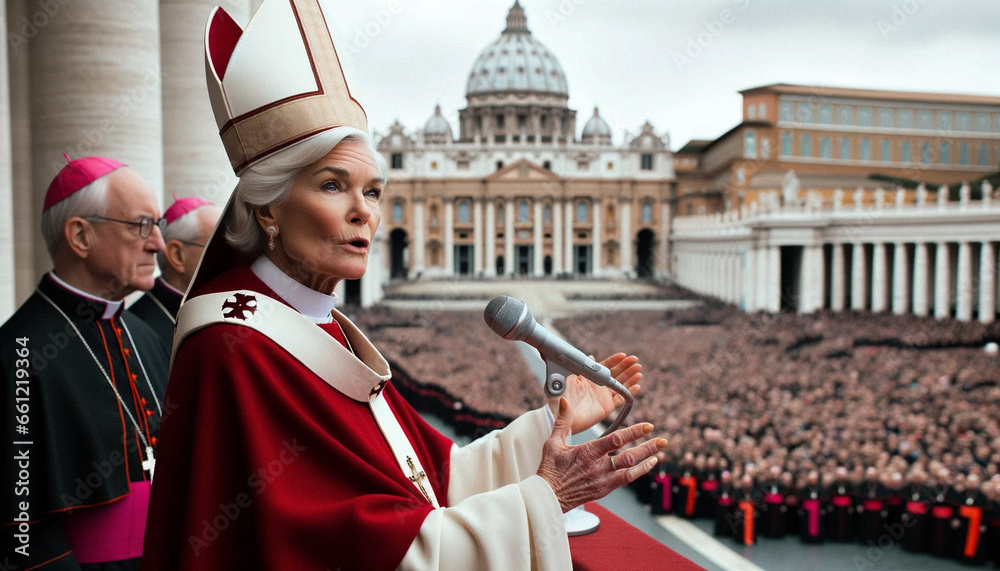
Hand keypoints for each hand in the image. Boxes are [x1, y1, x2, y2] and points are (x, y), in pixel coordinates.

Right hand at [537, 398, 667, 512]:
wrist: (548, 498)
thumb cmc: (549, 470)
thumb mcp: (553, 443)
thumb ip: (562, 421)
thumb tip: (566, 400)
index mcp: (586, 453)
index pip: (615, 440)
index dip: (634, 432)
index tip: (647, 426)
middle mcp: (597, 467)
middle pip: (629, 457)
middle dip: (648, 447)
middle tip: (663, 440)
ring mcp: (602, 480)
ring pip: (631, 470)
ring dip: (647, 460)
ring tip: (660, 452)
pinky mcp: (604, 490)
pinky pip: (626, 480)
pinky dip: (639, 471)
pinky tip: (647, 464)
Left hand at [557, 353, 641, 433]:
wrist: (559, 415)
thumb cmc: (559, 396)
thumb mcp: (568, 377)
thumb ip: (580, 368)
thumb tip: (590, 356)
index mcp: (589, 378)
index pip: (605, 367)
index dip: (614, 361)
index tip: (623, 356)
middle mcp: (598, 386)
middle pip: (616, 374)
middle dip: (626, 367)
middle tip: (635, 361)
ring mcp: (603, 397)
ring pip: (620, 385)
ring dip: (630, 377)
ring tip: (638, 370)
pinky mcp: (606, 408)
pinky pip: (620, 400)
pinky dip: (629, 393)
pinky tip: (637, 385)